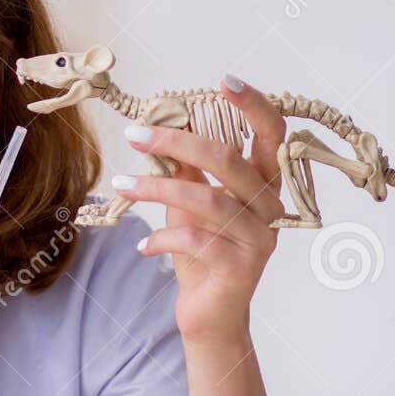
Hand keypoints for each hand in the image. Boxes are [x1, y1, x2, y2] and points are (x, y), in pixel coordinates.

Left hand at [114, 75, 286, 343]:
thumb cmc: (202, 250)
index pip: (273, 135)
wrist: (210, 314)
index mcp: (265, 184)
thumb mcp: (190, 201)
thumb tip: (163, 120)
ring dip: (156, 188)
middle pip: (230, 160)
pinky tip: (144, 247)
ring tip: (121, 184)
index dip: (254, 106)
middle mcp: (271, 208)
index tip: (223, 81)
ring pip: (207, 199)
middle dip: (177, 141)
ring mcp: (260, 239)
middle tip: (135, 134)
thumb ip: (186, 165)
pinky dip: (162, 238)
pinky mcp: (242, 269)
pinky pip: (196, 240)